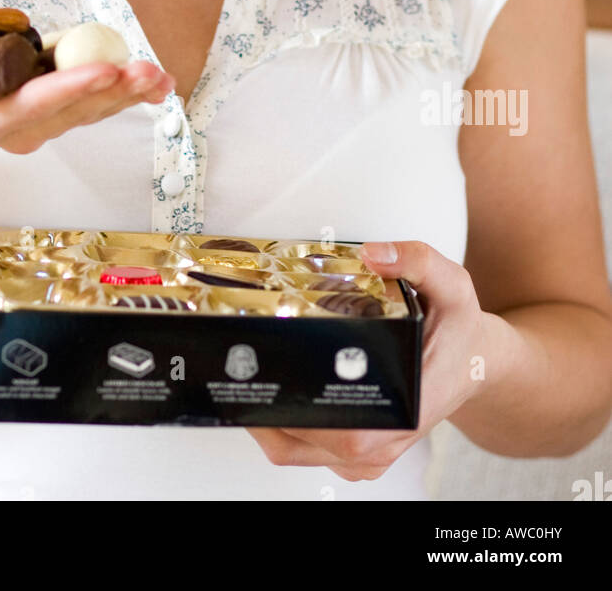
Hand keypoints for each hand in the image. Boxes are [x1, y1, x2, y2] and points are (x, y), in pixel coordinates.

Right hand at [0, 17, 174, 154]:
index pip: (26, 108)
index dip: (67, 90)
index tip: (104, 70)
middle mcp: (12, 128)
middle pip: (67, 115)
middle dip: (111, 93)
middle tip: (148, 71)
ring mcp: (34, 123)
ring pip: (85, 113)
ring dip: (126, 96)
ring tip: (161, 78)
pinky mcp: (50, 112)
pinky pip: (89, 104)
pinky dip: (122, 92)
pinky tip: (154, 83)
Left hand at [246, 240, 487, 478]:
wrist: (474, 362)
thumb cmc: (459, 329)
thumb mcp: (453, 283)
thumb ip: (418, 260)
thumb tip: (373, 253)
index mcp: (407, 408)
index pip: (342, 428)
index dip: (295, 410)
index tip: (261, 374)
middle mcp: (384, 441)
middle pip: (303, 443)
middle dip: (262, 405)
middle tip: (235, 359)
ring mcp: (370, 455)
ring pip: (295, 453)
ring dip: (262, 419)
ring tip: (239, 371)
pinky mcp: (359, 456)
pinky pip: (304, 453)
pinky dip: (278, 429)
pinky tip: (263, 388)